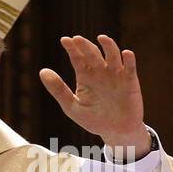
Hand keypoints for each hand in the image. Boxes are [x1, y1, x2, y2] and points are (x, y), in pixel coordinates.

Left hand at [41, 35, 151, 158]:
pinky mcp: (130, 81)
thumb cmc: (94, 120)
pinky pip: (130, 68)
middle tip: (77, 39)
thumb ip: (58, 90)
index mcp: (85, 76)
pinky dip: (129, 60)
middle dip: (85, 46)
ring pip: (112, 55)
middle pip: (92, 54)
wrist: (116, 132)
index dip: (72, 48)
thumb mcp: (72, 107)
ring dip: (108, 46)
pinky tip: (125, 53)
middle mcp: (100, 72)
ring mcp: (116, 75)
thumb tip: (42, 71)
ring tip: (101, 38)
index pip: (77, 58)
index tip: (65, 40)